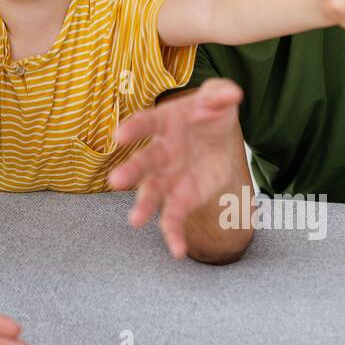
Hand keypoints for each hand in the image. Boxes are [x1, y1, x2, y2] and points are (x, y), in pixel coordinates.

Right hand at [108, 78, 244, 258]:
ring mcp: (168, 177)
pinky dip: (174, 234)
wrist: (219, 141)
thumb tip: (231, 95)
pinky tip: (178, 251)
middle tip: (114, 181)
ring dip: (143, 206)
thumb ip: (221, 94)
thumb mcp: (219, 98)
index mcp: (163, 122)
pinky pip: (174, 217)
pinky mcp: (182, 198)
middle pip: (142, 162)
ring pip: (151, 193)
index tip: (118, 136)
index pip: (144, 123)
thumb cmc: (210, 113)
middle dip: (129, 171)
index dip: (131, 128)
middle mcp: (160, 152)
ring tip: (134, 220)